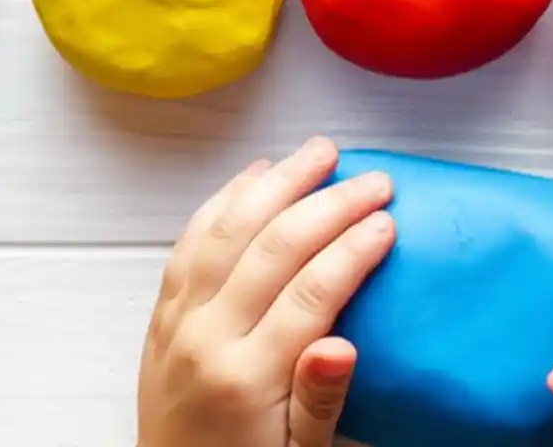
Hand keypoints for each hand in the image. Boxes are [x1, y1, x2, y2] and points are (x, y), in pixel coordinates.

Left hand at [137, 137, 395, 446]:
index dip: (352, 250)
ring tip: (318, 152)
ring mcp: (178, 322)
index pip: (309, 294)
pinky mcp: (163, 315)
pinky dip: (222, 203)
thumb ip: (320, 399)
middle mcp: (205, 339)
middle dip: (328, 204)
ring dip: (275, 184)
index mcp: (246, 378)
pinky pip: (189, 243)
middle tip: (373, 180)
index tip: (388, 221)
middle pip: (271, 248)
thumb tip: (341, 346)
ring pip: (226, 231)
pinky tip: (252, 177)